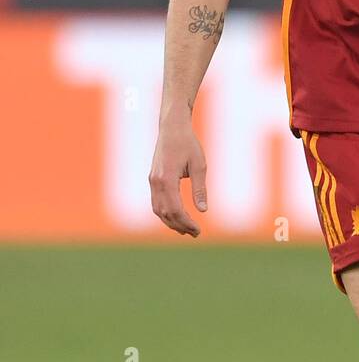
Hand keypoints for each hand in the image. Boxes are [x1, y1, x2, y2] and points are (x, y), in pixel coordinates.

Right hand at [149, 118, 207, 236]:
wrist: (172, 127)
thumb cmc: (188, 144)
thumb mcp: (199, 165)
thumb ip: (200, 189)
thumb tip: (203, 210)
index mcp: (167, 179)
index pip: (175, 209)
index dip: (186, 223)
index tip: (198, 230)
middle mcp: (156, 182)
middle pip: (165, 213)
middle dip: (180, 226)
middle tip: (195, 233)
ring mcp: (152, 181)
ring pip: (158, 210)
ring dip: (171, 222)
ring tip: (186, 229)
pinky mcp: (153, 179)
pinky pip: (156, 202)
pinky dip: (165, 213)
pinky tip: (177, 217)